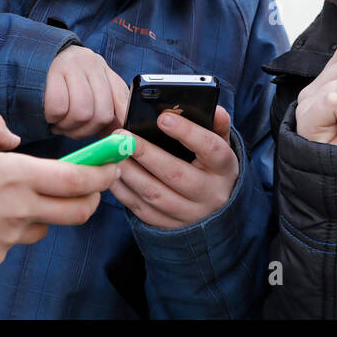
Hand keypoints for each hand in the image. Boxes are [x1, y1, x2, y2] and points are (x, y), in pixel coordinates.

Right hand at [0, 112, 118, 269]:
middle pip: (77, 213)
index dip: (103, 174)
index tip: (112, 165)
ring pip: (43, 228)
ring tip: (23, 199)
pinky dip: (10, 230)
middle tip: (90, 187)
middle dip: (92, 200)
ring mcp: (7, 238)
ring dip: (45, 214)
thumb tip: (11, 139)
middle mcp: (20, 210)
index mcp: (17, 176)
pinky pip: (12, 243)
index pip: (78, 180)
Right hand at [44, 45, 130, 138]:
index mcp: (102, 68)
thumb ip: (109, 103)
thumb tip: (120, 130)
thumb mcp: (89, 85)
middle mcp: (89, 63)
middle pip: (101, 114)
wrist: (30, 57)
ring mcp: (69, 65)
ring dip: (68, 126)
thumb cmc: (62, 79)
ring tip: (59, 121)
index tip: (106, 136)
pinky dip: (53, 118)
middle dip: (85, 130)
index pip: (121, 101)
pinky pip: (58, 108)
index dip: (115, 124)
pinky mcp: (48, 73)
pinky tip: (48, 114)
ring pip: (81, 113)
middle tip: (71, 128)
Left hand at [110, 106, 239, 227]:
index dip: (187, 132)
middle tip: (123, 135)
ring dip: (130, 173)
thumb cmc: (212, 166)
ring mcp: (190, 214)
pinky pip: (142, 211)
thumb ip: (217, 126)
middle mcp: (210, 193)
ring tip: (113, 153)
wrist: (216, 208)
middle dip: (146, 153)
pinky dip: (124, 192)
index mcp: (224, 167)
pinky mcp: (170, 226)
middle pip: (175, 174)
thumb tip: (215, 110)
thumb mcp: (221, 145)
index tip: (163, 117)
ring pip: (155, 195)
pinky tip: (113, 173)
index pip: (210, 148)